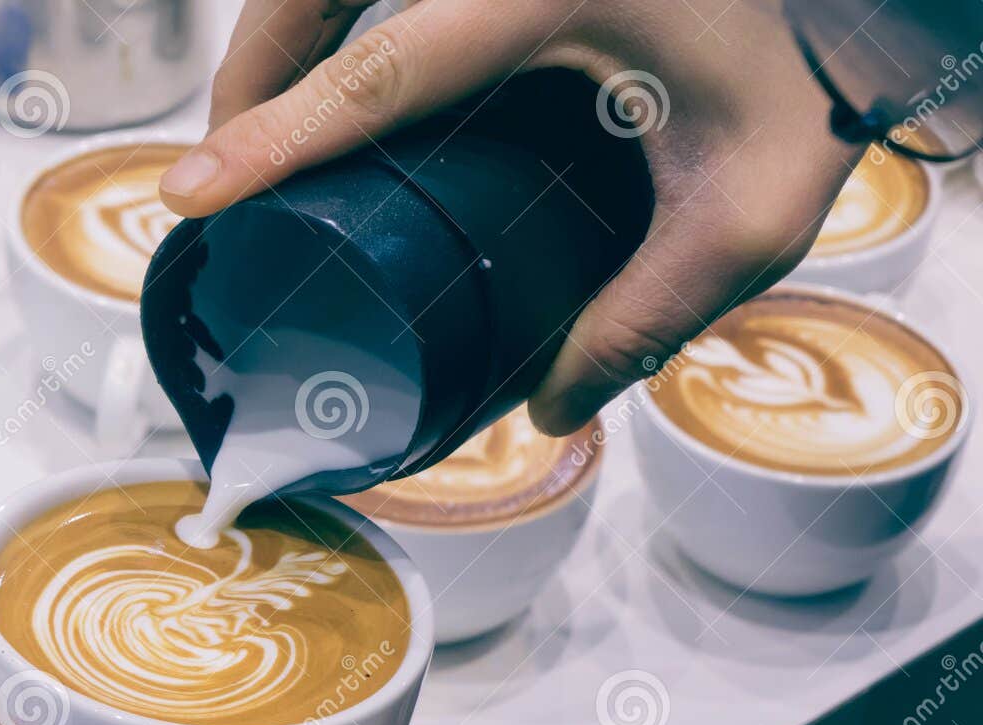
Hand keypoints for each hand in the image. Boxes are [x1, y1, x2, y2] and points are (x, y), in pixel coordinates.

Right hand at [159, 0, 860, 433]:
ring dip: (285, 35)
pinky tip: (343, 64)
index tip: (188, 190)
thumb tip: (547, 407)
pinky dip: (335, 12)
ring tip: (267, 124)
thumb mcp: (753, 205)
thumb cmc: (813, 66)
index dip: (272, 136)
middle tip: (224, 163)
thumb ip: (652, 312)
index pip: (380, 74)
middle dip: (252, 74)